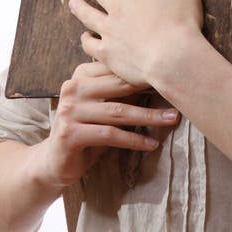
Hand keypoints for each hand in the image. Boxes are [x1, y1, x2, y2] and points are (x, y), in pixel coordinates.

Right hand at [32, 60, 180, 189]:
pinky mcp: (70, 133)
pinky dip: (133, 140)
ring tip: (171, 120)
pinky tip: (151, 144)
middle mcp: (73, 88)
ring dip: (148, 117)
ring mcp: (69, 110)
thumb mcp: (101, 107)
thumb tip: (157, 80)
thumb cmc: (84, 131)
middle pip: (120, 86)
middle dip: (150, 91)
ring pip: (118, 111)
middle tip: (178, 96)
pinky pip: (109, 134)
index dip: (143, 73)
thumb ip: (119, 93)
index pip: (116, 69)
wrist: (53, 162)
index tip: (169, 76)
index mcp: (80, 75)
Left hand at [68, 0, 203, 87]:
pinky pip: (91, 45)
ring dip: (80, 7)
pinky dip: (86, 40)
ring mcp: (111, 31)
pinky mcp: (109, 53)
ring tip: (73, 1)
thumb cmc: (183, 20)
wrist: (173, 58)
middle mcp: (119, 6)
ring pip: (89, 15)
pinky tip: (85, 37)